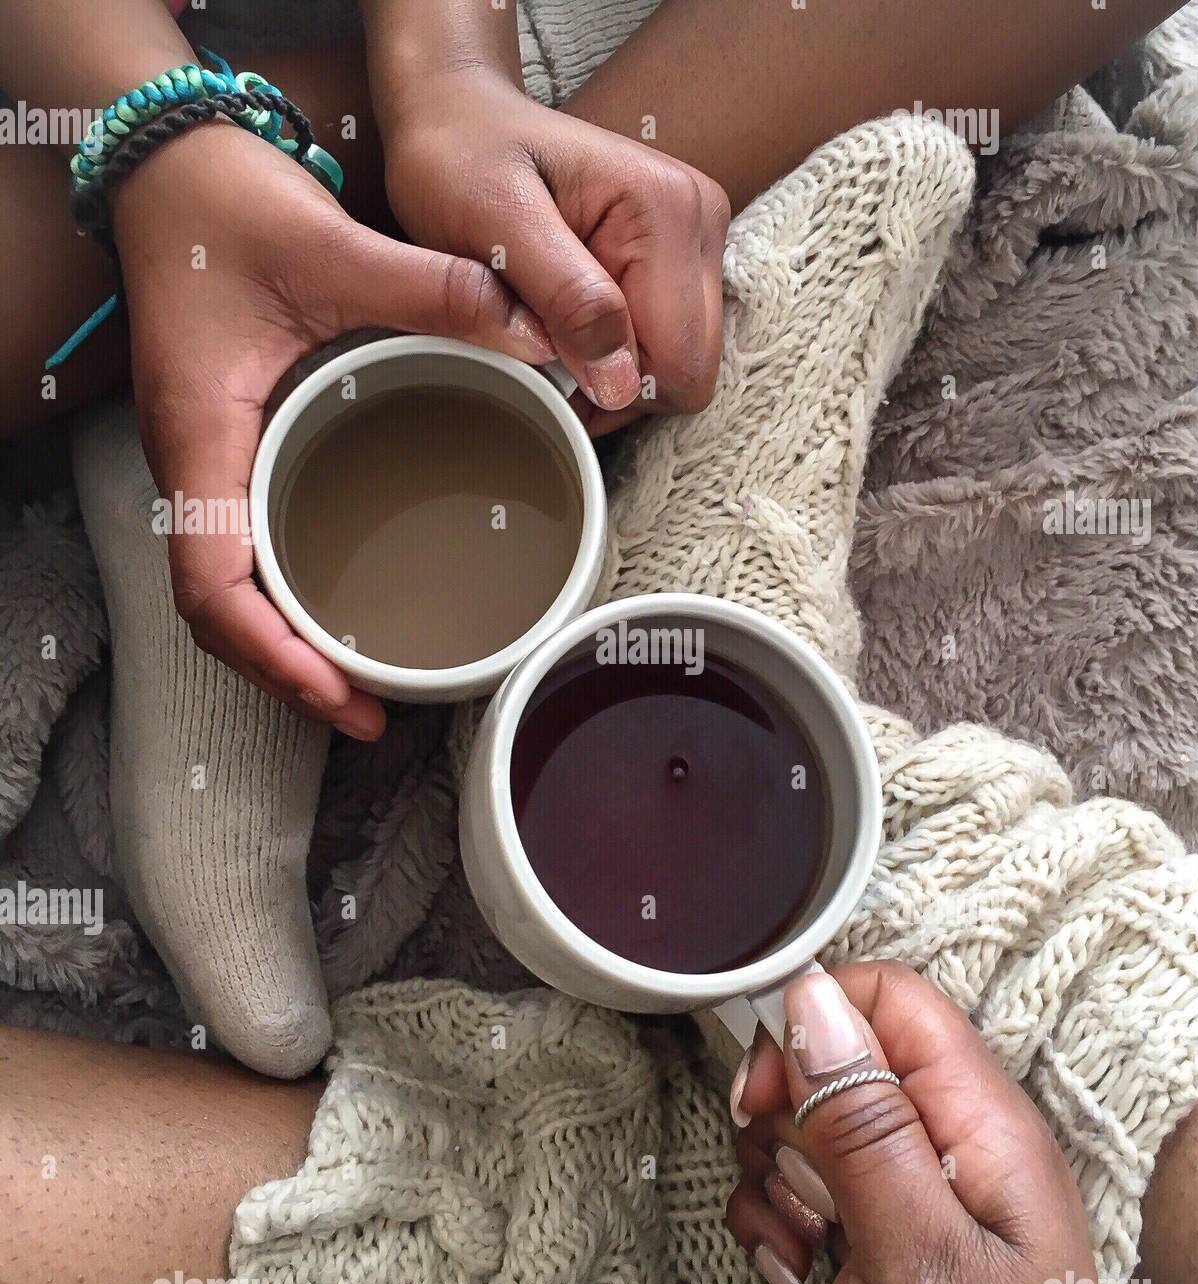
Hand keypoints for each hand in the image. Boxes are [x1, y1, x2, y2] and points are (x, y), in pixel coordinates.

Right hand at [114, 123, 553, 734]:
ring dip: (286, 643)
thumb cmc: (226, 207)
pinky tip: (341, 601)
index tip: (342, 696)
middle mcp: (199, 464)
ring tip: (358, 683)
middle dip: (287, 671)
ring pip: (232, 586)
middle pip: (220, 611)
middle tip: (369, 712)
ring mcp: (214, 459)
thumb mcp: (330, 244)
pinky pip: (250, 543)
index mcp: (205, 437)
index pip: (214, 586)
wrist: (176, 166)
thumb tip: (529, 334)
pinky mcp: (236, 444)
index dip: (274, 655)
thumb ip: (430, 289)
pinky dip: (289, 592)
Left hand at [382, 70, 729, 435]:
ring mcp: (696, 239)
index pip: (679, 364)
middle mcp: (700, 221)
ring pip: (678, 364)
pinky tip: (569, 322)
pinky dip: (614, 353)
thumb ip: (566, 299)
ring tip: (550, 328)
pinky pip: (663, 343)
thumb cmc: (460, 160)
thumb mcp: (497, 225)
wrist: (456, 117)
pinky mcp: (678, 257)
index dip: (612, 391)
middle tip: (542, 352)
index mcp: (668, 210)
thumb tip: (621, 383)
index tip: (544, 370)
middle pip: (688, 370)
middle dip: (614, 384)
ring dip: (611, 370)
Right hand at [727, 963, 1095, 1283]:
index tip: (768, 1086)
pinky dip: (782, 1224)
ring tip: (811, 1244)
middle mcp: (950, 1143)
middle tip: (800, 1182)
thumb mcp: (925, 1253)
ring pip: (808, 1126)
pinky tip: (803, 1265)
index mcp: (982, 1122)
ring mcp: (912, 1190)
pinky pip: (803, 1188)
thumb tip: (814, 1002)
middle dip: (789, 1118)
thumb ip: (869, 1122)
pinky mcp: (878, 1231)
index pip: (889, 998)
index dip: (815, 1023)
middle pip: (836, 1059)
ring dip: (781, 1182)